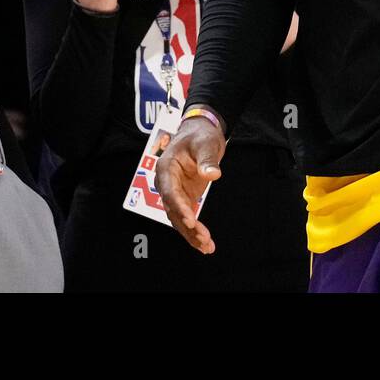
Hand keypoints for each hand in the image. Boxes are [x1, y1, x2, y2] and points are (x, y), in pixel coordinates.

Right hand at [156, 114, 225, 253]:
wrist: (201, 132)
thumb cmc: (201, 135)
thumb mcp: (206, 144)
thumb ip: (208, 159)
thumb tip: (213, 175)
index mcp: (166, 168)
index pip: (170, 192)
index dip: (179, 207)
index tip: (191, 220)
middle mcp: (166, 183)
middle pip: (173, 210)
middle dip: (187, 227)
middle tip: (204, 239)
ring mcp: (174, 192)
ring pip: (178, 218)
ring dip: (191, 234)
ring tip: (207, 247)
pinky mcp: (184, 197)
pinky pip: (186, 218)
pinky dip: (195, 231)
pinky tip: (205, 244)